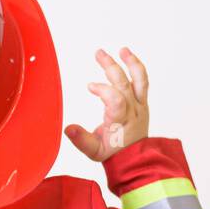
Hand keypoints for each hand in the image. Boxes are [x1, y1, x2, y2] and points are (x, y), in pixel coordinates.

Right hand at [64, 47, 149, 161]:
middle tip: (98, 53)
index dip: (103, 89)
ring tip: (122, 50)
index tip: (90, 85)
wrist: (134, 158)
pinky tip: (127, 56)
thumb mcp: (93, 151)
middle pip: (124, 84)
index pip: (116, 100)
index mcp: (120, 121)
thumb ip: (81, 139)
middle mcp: (132, 110)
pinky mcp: (142, 102)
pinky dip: (136, 68)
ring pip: (139, 80)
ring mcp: (140, 105)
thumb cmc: (112, 153)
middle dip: (111, 66)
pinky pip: (142, 82)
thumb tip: (67, 128)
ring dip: (131, 63)